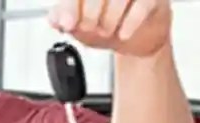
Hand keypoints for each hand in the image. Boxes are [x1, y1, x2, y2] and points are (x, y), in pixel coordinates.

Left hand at [48, 0, 173, 58]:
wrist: (136, 40)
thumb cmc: (109, 25)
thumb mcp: (79, 26)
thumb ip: (63, 20)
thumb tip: (55, 19)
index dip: (69, 8)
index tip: (67, 24)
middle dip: (90, 15)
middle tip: (89, 29)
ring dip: (110, 19)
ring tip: (106, 33)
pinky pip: (144, 4)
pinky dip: (131, 21)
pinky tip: (123, 34)